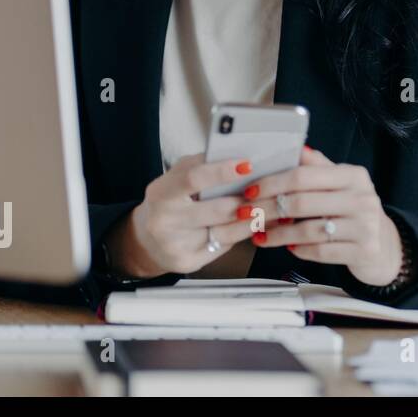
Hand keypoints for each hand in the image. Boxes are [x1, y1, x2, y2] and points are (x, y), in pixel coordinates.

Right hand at [111, 153, 258, 277]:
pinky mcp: (187, 262)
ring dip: (253, 217)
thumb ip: (202, 164)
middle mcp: (164, 221)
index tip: (248, 164)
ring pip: (227, 230)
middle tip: (268, 190)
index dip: (223, 171)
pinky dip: (242, 233)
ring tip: (269, 205)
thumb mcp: (178, 177)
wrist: (148, 239)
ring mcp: (174, 245)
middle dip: (247, 199)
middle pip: (218, 209)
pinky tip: (254, 224)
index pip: (194, 179)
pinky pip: (225, 246)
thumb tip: (238, 154)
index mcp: (161, 193)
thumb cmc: (171, 201)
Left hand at [245, 147, 403, 286]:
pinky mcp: (363, 251)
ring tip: (260, 235)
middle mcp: (362, 199)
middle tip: (247, 215)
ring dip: (278, 234)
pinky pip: (320, 252)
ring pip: (309, 230)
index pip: (305, 175)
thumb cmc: (354, 210)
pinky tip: (289, 247)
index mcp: (354, 176)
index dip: (273, 183)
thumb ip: (318, 167)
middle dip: (268, 209)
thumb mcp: (342, 183)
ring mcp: (364, 226)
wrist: (384, 244)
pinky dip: (299, 250)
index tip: (251, 190)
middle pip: (302, 202)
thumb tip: (297, 147)